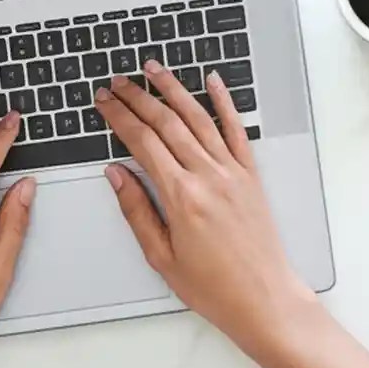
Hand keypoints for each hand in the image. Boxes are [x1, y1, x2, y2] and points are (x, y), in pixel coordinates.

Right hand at [95, 61, 316, 347]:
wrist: (264, 298)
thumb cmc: (213, 287)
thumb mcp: (161, 256)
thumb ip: (136, 210)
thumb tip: (116, 173)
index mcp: (180, 197)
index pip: (142, 143)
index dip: (119, 117)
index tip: (104, 100)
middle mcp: (207, 176)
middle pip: (166, 123)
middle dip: (139, 97)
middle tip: (119, 81)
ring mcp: (232, 173)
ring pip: (198, 118)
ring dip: (174, 89)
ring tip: (154, 69)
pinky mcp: (251, 176)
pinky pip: (236, 130)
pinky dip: (224, 102)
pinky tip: (213, 82)